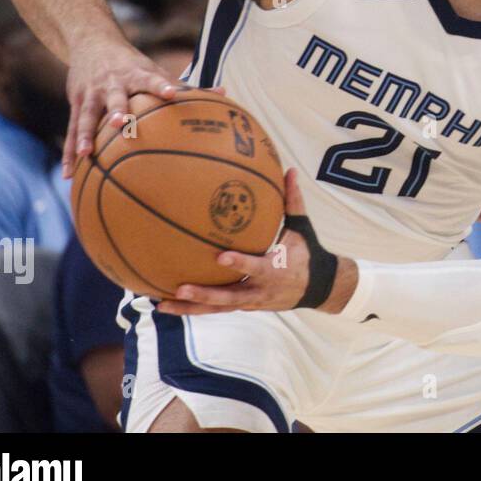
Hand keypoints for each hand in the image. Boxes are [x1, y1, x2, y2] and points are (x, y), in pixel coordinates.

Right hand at [63, 38, 180, 177]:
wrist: (92, 43)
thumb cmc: (134, 65)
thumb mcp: (156, 70)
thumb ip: (187, 86)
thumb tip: (225, 93)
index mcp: (137, 75)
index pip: (152, 79)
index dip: (162, 85)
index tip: (172, 93)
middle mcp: (112, 84)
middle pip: (114, 99)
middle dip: (116, 111)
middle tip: (118, 124)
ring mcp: (92, 95)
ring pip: (86, 117)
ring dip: (85, 135)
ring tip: (86, 155)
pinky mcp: (77, 104)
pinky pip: (72, 131)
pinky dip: (71, 152)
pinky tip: (70, 174)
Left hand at [157, 169, 353, 315]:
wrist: (318, 288)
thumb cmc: (306, 253)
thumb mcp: (302, 229)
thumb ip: (293, 201)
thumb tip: (289, 171)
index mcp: (275, 269)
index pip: (255, 267)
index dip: (239, 263)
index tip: (220, 256)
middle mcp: (259, 290)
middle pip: (229, 297)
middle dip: (204, 294)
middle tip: (180, 288)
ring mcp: (249, 302)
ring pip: (217, 309)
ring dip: (190, 307)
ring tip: (162, 304)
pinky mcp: (242, 307)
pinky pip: (215, 310)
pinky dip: (193, 309)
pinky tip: (169, 305)